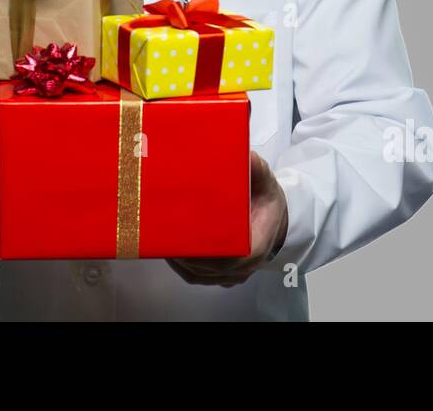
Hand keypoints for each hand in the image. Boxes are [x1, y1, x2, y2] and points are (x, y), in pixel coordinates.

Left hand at [167, 150, 287, 286]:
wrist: (274, 220)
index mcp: (257, 246)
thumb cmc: (266, 200)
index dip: (205, 252)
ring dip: (177, 259)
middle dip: (182, 252)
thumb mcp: (266, 182)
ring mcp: (231, 275)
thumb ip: (257, 170)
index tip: (183, 238)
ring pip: (197, 274)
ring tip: (158, 237)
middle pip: (207, 268)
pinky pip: (196, 276)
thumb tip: (247, 156)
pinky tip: (166, 248)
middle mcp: (244, 267)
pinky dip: (180, 264)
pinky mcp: (220, 276)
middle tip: (161, 231)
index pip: (230, 258)